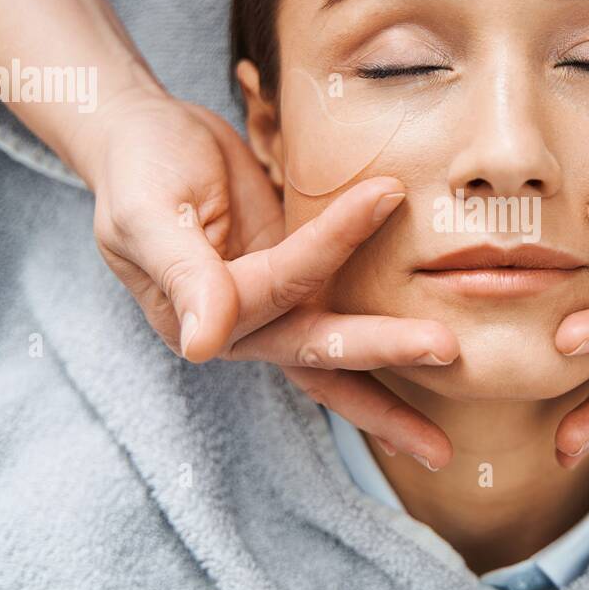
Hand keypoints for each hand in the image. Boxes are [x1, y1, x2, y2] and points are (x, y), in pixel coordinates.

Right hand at [77, 86, 456, 466]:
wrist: (153, 140)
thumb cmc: (141, 171)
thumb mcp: (147, 215)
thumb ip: (180, 274)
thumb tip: (202, 348)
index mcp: (197, 319)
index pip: (278, 286)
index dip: (332, 240)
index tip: (386, 192)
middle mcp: (244, 328)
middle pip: (320, 349)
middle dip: (384, 351)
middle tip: (447, 349)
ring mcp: (277, 312)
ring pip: (339, 357)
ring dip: (390, 398)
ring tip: (443, 449)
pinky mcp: (302, 289)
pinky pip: (348, 317)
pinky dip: (385, 352)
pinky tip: (432, 385)